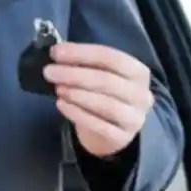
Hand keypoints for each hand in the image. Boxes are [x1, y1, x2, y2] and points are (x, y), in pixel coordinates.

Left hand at [43, 42, 153, 158]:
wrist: (112, 131)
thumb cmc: (105, 95)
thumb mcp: (101, 74)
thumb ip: (84, 63)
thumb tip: (58, 53)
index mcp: (139, 72)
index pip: (111, 57)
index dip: (82, 53)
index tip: (56, 52)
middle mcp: (141, 95)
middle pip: (107, 80)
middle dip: (74, 74)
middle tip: (49, 72)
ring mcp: (134, 119)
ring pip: (105, 104)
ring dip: (77, 94)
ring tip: (57, 88)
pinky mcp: (122, 138)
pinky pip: (98, 125)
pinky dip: (77, 113)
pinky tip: (61, 104)